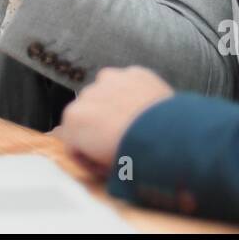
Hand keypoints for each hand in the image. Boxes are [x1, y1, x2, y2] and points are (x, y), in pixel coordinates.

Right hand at [57, 67, 174, 177]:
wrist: (165, 136)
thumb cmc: (133, 156)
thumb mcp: (103, 167)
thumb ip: (91, 156)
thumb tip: (96, 155)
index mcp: (73, 119)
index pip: (73, 138)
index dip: (88, 154)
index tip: (103, 162)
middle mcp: (86, 93)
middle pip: (89, 112)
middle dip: (100, 126)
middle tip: (121, 143)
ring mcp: (110, 79)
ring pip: (107, 93)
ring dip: (115, 105)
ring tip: (135, 125)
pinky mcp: (134, 72)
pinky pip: (130, 83)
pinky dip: (135, 93)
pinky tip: (147, 110)